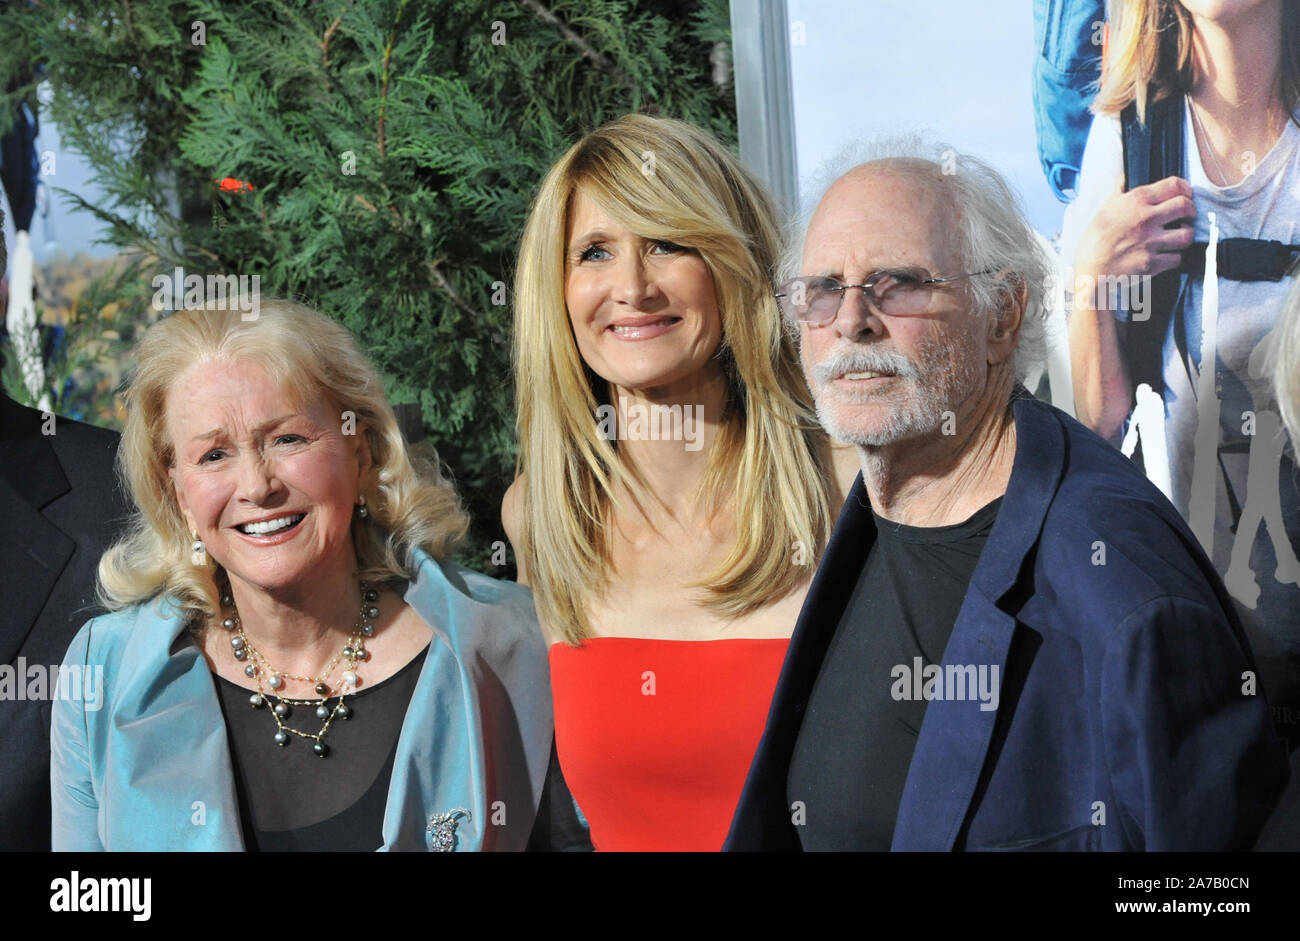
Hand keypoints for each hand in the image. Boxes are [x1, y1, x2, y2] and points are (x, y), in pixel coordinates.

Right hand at [1074, 176, 1194, 285]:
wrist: (1088, 270)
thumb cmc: (1094, 241)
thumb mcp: (1104, 210)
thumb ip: (1119, 193)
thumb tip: (1124, 178)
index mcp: (1135, 201)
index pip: (1174, 185)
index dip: (1185, 188)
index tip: (1185, 194)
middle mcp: (1146, 219)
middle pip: (1186, 206)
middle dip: (1191, 211)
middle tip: (1187, 216)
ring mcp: (1150, 242)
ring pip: (1187, 234)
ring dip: (1185, 235)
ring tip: (1179, 236)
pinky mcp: (1152, 263)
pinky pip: (1177, 258)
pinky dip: (1174, 257)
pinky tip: (1167, 255)